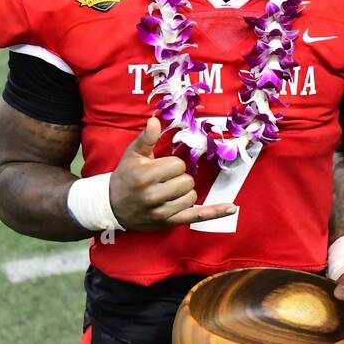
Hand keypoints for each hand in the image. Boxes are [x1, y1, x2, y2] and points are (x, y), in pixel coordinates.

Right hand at [109, 117, 236, 229]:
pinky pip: (196, 217)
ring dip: (185, 192)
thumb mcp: (132, 155)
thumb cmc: (125, 176)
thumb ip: (146, 138)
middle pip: (187, 181)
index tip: (160, 168)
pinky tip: (231, 208)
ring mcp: (161, 212)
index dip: (172, 165)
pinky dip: (215, 213)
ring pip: (192, 197)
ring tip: (168, 192)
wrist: (111, 206)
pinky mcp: (168, 223)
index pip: (178, 165)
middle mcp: (153, 196)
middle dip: (179, 178)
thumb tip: (155, 120)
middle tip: (164, 181)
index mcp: (145, 176)